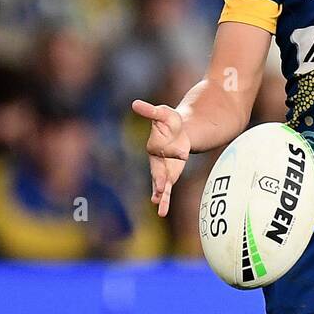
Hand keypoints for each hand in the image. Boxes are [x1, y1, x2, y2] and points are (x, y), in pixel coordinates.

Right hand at [132, 98, 190, 216]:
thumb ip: (150, 111)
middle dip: (159, 182)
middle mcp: (156, 161)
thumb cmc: (170, 121)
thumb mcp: (163, 113)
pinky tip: (162, 210)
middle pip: (157, 173)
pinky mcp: (170, 175)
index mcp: (153, 146)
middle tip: (161, 191)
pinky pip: (167, 189)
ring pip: (161, 185)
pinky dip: (165, 199)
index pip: (157, 155)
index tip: (169, 170)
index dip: (162, 162)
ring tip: (160, 210)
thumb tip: (135, 103)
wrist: (179, 130)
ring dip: (161, 197)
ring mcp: (163, 170)